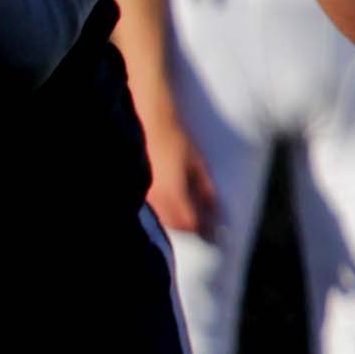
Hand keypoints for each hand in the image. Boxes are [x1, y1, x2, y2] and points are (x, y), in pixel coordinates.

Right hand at [142, 122, 218, 243]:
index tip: (212, 229)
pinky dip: (166, 213)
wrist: (149, 124)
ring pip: (163, 219)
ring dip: (177, 221)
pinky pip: (155, 209)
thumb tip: (213, 208)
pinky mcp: (141, 189)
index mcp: (174, 192)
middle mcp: (158, 197)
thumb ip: (205, 189)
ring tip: (189, 215)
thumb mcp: (197, 164)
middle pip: (175, 225)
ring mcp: (147, 194)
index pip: (189, 222)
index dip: (202, 228)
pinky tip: (174, 205)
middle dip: (190, 228)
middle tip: (203, 226)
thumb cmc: (175, 140)